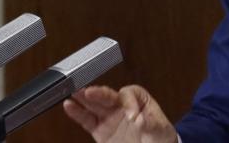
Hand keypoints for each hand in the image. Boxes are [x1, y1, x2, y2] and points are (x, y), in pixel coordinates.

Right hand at [63, 85, 177, 142]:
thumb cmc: (159, 136)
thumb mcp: (160, 130)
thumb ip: (151, 124)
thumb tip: (140, 120)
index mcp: (138, 100)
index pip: (129, 94)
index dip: (129, 103)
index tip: (132, 116)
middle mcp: (121, 105)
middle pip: (107, 95)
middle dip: (98, 93)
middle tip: (90, 92)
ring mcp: (109, 117)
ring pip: (94, 104)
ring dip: (84, 98)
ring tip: (73, 92)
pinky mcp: (100, 130)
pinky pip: (87, 120)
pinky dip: (77, 113)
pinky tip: (69, 106)